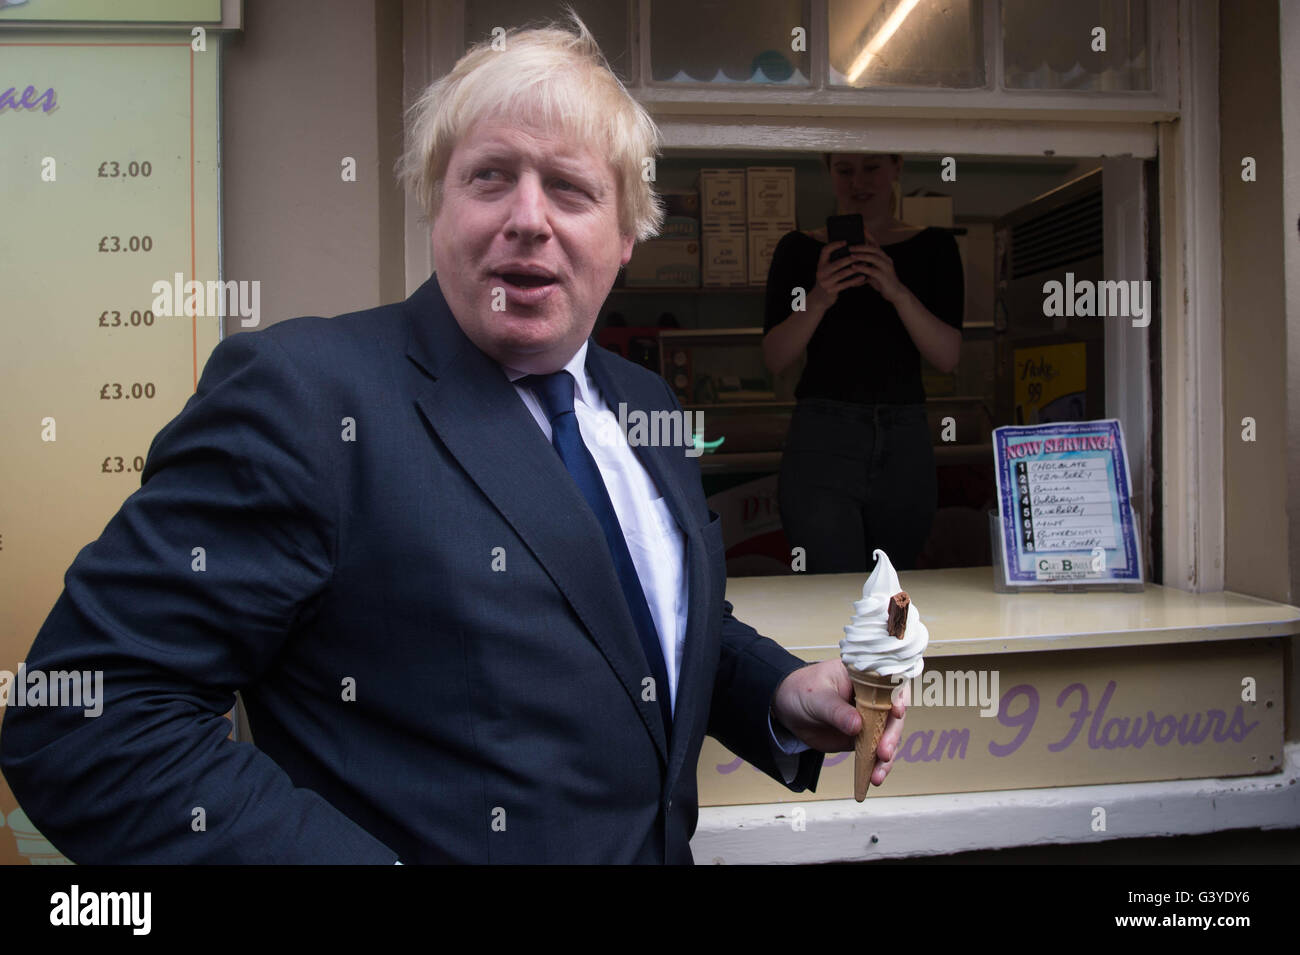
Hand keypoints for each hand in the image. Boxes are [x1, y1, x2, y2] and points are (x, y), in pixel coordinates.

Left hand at [771, 659, 908, 786]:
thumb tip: (857, 725)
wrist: (787, 708)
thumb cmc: (802, 691)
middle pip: (893, 715)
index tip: (896, 712)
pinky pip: (875, 751)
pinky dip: (876, 765)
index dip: (897, 697)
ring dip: (886, 757)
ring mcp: (869, 718)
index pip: (888, 684)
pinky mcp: (863, 737)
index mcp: (863, 677)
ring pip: (887, 737)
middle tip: (884, 752)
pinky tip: (873, 777)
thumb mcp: (816, 698)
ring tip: (877, 774)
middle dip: (891, 735)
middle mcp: (872, 697)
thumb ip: (836, 711)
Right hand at [808, 240, 868, 313]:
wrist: (820, 298)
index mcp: (820, 264)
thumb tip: (851, 250)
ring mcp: (826, 282)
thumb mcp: (827, 269)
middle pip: (837, 263)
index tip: (845, 242)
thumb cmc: (828, 279)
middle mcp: (821, 272)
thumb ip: (834, 260)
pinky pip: (845, 284)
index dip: (835, 245)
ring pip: (843, 274)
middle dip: (850, 258)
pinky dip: (855, 280)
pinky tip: (863, 276)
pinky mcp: (832, 290)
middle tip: (861, 254)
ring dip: (855, 268)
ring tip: (865, 264)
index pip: (825, 251)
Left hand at [847, 237, 905, 304]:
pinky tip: (854, 267)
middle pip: (874, 249)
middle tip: (850, 246)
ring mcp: (886, 268)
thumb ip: (865, 266)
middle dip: (861, 246)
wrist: (895, 293)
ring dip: (861, 256)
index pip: (875, 243)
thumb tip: (852, 263)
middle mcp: (886, 260)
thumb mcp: (873, 272)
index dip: (869, 235)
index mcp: (883, 257)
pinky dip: (862, 268)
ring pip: (873, 258)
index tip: (861, 228)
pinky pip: (872, 271)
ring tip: (851, 255)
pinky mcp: (884, 277)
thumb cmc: (882, 282)